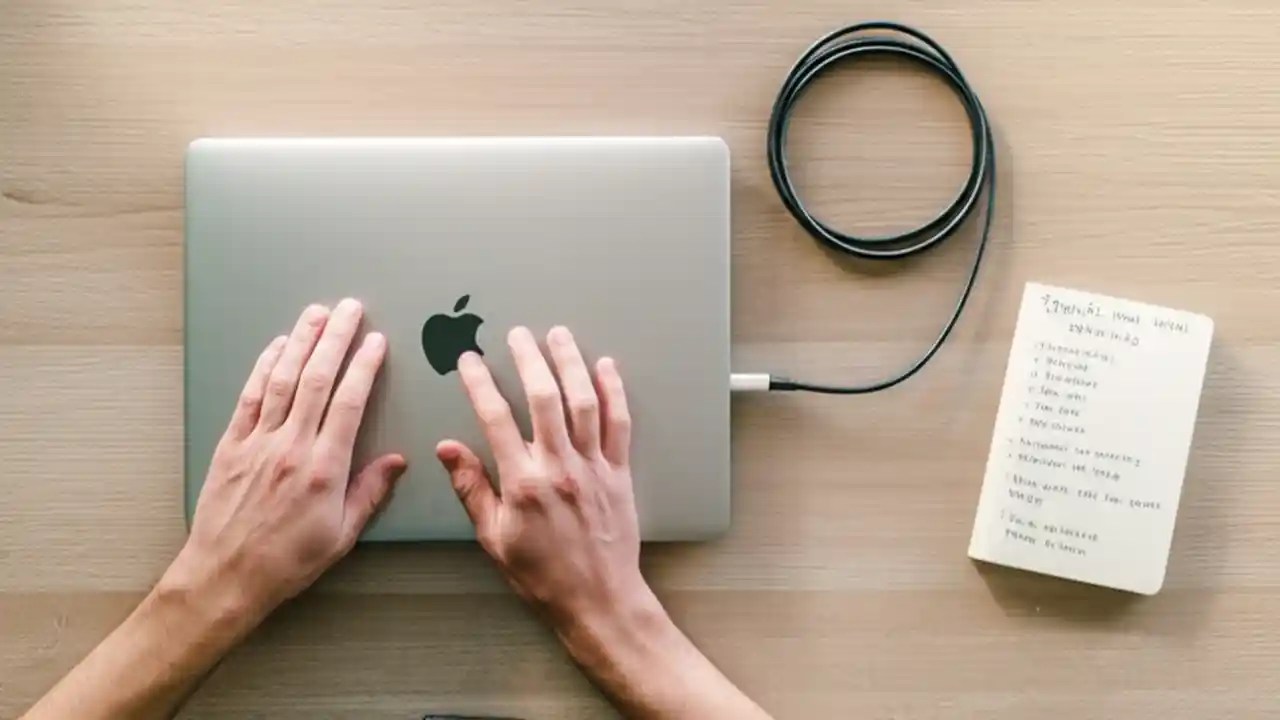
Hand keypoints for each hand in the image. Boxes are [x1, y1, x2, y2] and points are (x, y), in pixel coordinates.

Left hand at [166, 299, 406, 626]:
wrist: (225, 577)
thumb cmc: (287, 563)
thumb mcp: (342, 535)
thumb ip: (370, 492)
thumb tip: (397, 461)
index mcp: (324, 468)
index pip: (349, 403)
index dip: (364, 366)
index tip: (376, 341)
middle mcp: (290, 447)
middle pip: (316, 378)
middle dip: (335, 338)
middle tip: (350, 308)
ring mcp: (258, 443)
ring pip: (283, 379)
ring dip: (301, 341)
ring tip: (316, 313)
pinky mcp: (232, 446)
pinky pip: (250, 397)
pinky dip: (264, 367)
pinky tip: (277, 347)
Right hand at [437, 326, 649, 630]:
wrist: (597, 599)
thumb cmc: (541, 575)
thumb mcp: (494, 538)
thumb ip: (472, 488)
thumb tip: (447, 449)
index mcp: (522, 483)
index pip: (495, 418)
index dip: (480, 383)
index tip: (469, 360)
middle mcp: (559, 467)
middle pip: (544, 398)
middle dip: (529, 359)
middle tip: (518, 334)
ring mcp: (594, 467)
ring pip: (584, 402)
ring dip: (571, 363)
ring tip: (559, 335)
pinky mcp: (619, 472)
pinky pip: (619, 423)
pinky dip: (614, 391)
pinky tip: (606, 367)